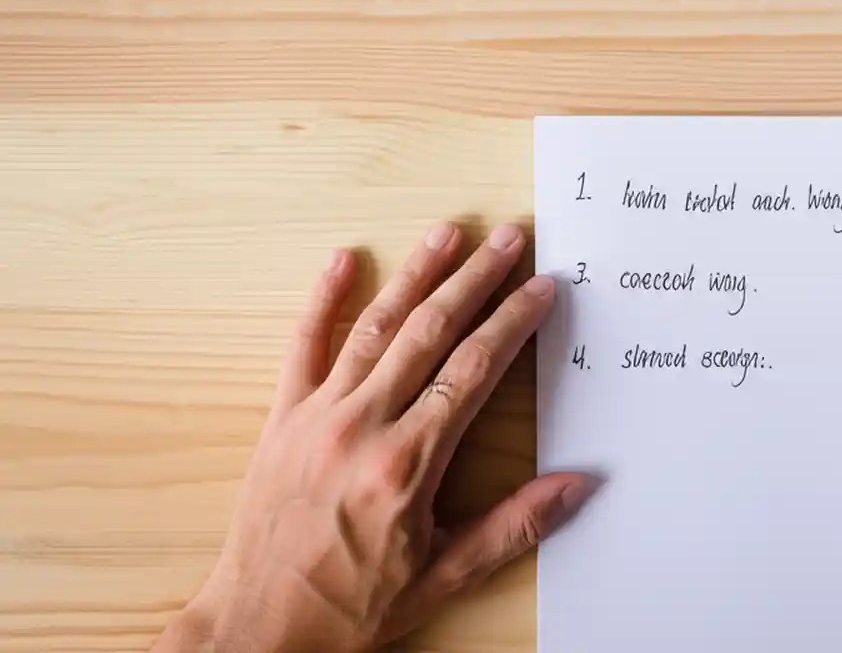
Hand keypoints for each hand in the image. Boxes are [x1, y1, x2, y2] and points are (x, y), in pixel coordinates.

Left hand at [151, 222, 593, 652]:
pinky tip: (343, 260)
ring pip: (374, 327)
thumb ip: (514, 527)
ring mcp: (317, 416)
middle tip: (509, 237)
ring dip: (415, 274)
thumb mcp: (445, 576)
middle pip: (430, 332)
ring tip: (448, 232)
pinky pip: (303, 345)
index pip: (473, 371)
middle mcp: (362, 427)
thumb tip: (578, 486)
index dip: (513, 322)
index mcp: (408, 464)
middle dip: (476, 279)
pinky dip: (322, 299)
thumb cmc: (352, 606)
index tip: (542, 288)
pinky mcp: (282, 418)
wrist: (259, 626)